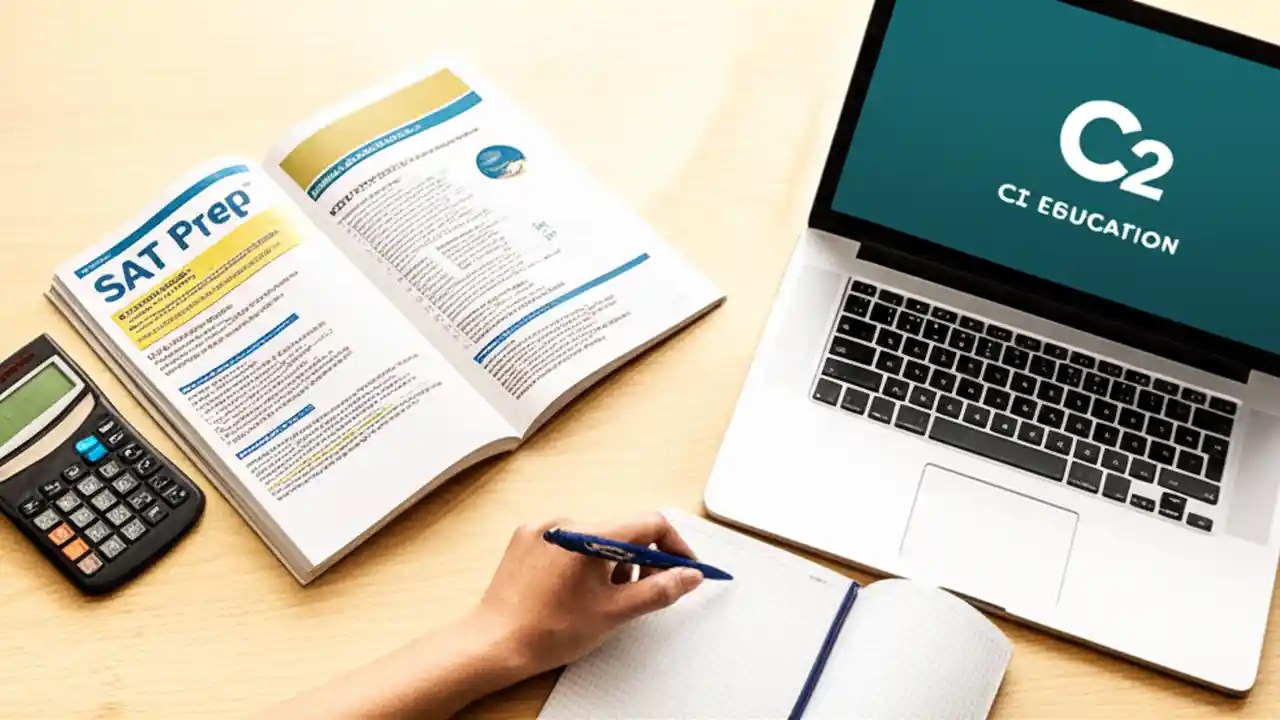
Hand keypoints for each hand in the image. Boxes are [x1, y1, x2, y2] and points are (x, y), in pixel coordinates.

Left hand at [473, 512, 705, 676]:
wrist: (495, 644)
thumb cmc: (548, 631)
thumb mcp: (615, 612)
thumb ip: (659, 590)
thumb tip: (688, 576)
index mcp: (589, 535)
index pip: (649, 524)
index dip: (674, 547)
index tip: (684, 568)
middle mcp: (565, 522)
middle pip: (623, 530)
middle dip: (643, 559)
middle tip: (649, 589)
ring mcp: (543, 529)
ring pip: (597, 536)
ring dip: (614, 561)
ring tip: (608, 596)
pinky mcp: (527, 539)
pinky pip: (570, 540)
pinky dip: (585, 560)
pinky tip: (579, 590)